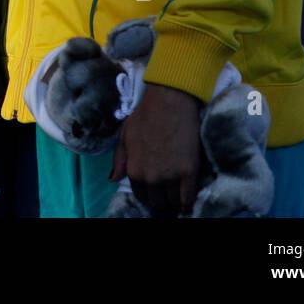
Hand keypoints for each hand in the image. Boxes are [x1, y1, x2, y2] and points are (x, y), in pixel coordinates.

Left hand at [111, 82, 204, 216]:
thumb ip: (120, 159)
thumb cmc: (145, 115)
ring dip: (175, 198)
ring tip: (178, 189)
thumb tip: (114, 178)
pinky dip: (188, 200)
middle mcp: (150, 178)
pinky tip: (188, 196)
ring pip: (173, 201)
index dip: (149, 194)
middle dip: (162, 197)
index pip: (142, 196)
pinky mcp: (189, 172)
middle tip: (167, 188)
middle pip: (158, 202)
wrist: (169, 101)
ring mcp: (170, 176)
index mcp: (134, 170)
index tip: (155, 189)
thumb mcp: (125, 135)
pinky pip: (188, 197)